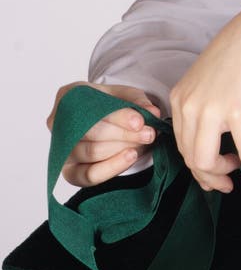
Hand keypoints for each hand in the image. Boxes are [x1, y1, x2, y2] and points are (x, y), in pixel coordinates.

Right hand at [46, 81, 161, 186]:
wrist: (104, 121)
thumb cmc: (111, 104)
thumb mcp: (125, 95)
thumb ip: (138, 101)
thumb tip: (152, 113)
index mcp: (68, 96)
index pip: (91, 108)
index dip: (117, 116)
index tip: (140, 121)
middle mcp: (58, 123)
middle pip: (92, 132)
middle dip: (124, 134)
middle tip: (149, 133)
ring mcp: (62, 149)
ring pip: (92, 152)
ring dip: (122, 149)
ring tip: (143, 143)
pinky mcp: (69, 171)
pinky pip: (89, 175)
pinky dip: (112, 167)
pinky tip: (130, 157)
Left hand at [169, 2, 240, 193]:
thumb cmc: (232, 62)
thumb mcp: (202, 87)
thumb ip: (199, 114)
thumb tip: (208, 150)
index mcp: (179, 101)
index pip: (180, 146)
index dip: (196, 167)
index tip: (211, 176)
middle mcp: (189, 107)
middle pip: (190, 158)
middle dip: (208, 177)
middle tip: (224, 183)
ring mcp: (211, 109)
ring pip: (205, 160)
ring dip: (223, 173)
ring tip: (237, 170)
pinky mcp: (237, 111)